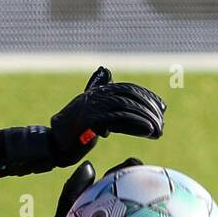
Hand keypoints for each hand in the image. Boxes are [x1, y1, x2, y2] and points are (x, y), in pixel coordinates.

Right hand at [49, 68, 164, 164]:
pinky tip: (148, 130)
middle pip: (130, 96)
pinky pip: (119, 119)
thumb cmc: (73, 131)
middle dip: (149, 108)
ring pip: (127, 106)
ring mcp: (92, 106)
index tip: (161, 107)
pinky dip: (136, 123)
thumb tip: (106, 70)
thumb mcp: (89, 110)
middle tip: (162, 121)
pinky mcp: (91, 120)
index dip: (147, 96)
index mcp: (97, 91)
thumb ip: (99, 94)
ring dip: (146, 117)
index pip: (128, 88)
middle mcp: (95, 95)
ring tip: (159, 129)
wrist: (55, 145)